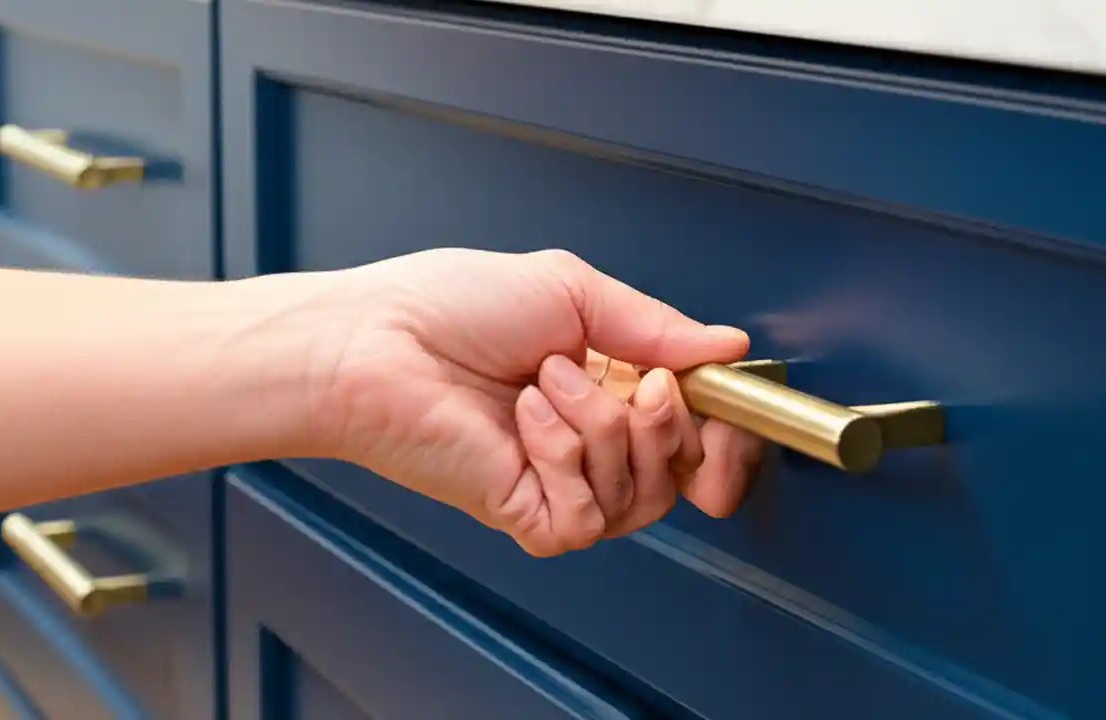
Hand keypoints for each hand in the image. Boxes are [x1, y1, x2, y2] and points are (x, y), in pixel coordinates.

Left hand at [291, 248, 764, 556]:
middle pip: (683, 472)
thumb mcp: (570, 291)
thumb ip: (655, 327)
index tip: (730, 403)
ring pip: (644, 495)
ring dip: (603, 423)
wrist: (375, 340)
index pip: (694, 432)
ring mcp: (559, 483)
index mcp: (605, 388)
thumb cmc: (449, 307)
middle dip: (672, 421)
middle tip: (636, 382)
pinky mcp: (527, 513)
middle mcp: (588, 442)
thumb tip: (728, 347)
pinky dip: (567, 453)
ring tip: (545, 382)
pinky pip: (590, 513)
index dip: (726, 430)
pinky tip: (526, 419)